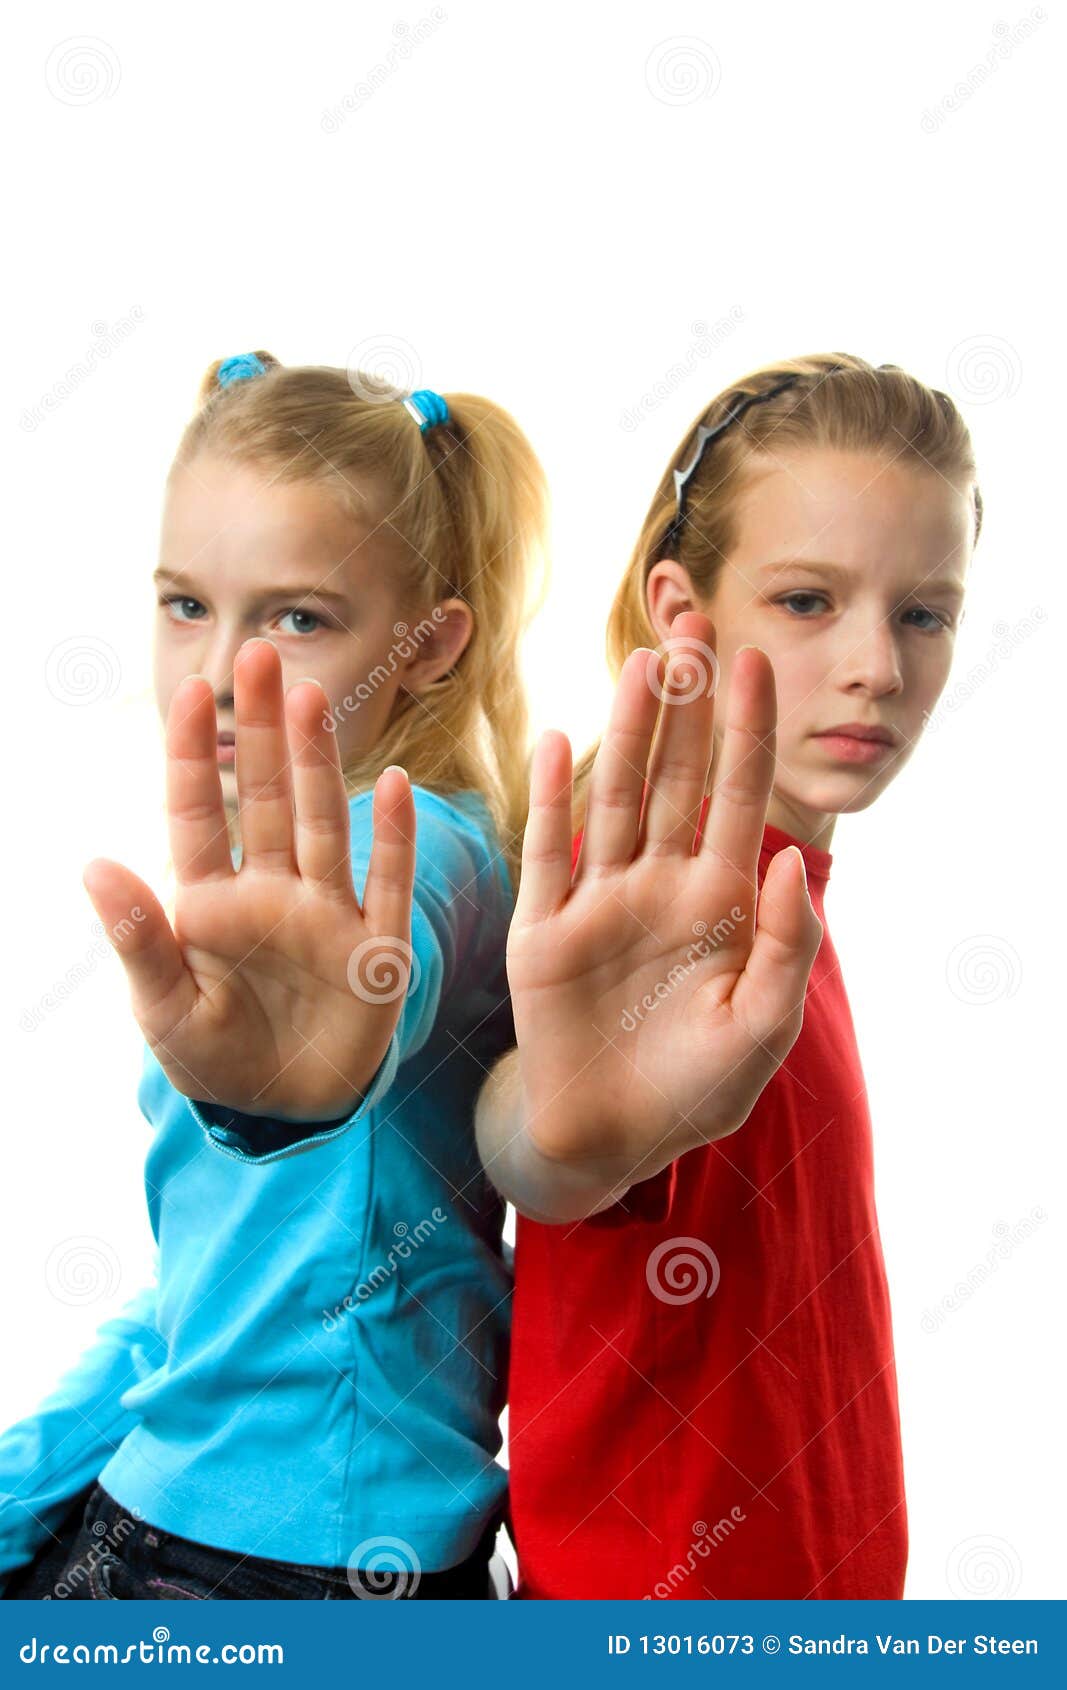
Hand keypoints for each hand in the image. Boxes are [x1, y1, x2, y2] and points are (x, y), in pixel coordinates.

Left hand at [82, 639, 415, 1121]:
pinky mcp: (375, 952)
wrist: (287, 1111)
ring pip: (323, 824)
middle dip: (262, 729)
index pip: (198, 814)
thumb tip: (93, 866)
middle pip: (267, 798)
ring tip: (310, 698)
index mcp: (212, 903)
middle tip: (260, 654)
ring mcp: (326, 916)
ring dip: (318, 764)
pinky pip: (386, 885)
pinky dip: (393, 839)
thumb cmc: (217, 1056)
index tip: (186, 692)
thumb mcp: (164, 1009)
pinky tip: (394, 786)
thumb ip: (140, 939)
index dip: (192, 755)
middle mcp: (272, 893)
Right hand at [506, 611, 823, 1176]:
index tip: (754, 658)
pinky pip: (547, 853)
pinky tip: (557, 740)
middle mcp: (662, 885)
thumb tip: (796, 862)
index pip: (740, 797)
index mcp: (722, 903)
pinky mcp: (543, 928)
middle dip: (688, 706)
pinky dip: (551, 799)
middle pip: (678, 778)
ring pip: (616, 798)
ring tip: (641, 664)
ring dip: (628, 733)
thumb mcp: (763, 1029)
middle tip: (692, 626)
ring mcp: (601, 900)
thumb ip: (788, 949)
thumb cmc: (695, 1090)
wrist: (608, 1138)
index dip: (748, 729)